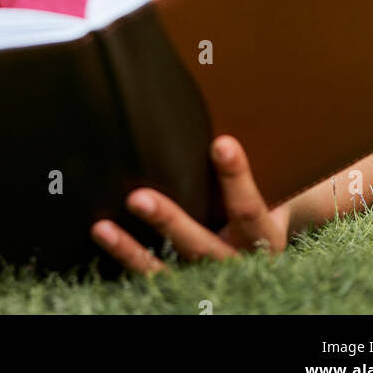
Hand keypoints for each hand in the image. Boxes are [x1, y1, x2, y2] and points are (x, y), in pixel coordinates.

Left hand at [90, 136, 289, 273]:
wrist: (265, 245)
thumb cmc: (262, 198)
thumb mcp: (270, 184)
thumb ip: (246, 159)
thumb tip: (231, 88)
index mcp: (264, 236)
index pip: (249, 209)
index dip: (236, 177)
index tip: (222, 143)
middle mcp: (236, 263)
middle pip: (202, 247)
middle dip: (170, 223)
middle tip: (138, 198)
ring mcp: (208, 278)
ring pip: (170, 270)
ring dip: (133, 251)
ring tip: (103, 228)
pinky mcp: (184, 284)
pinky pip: (153, 276)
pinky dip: (127, 257)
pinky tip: (102, 233)